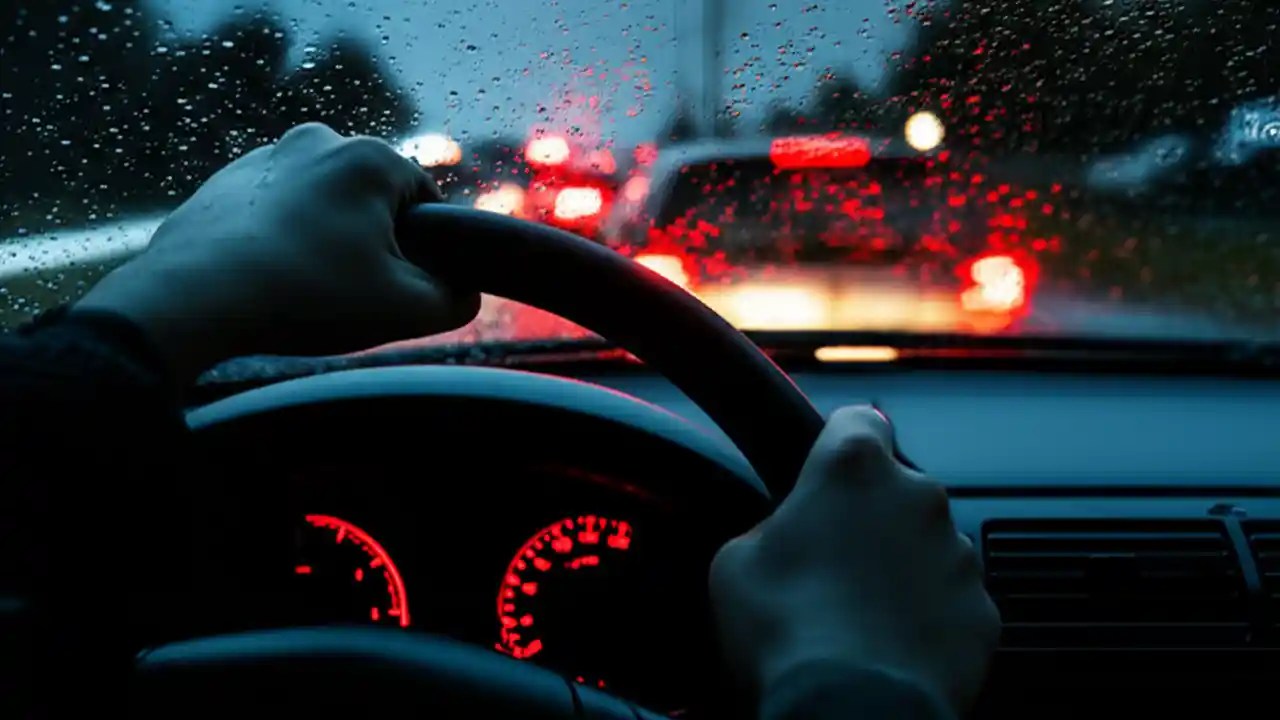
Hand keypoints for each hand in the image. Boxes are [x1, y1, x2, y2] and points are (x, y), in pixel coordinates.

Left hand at [75, 122, 479, 380]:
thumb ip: (457, 299)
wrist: (194, 300)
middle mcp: (319, 143)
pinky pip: (275, 216)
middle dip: (371, 245)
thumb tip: (464, 292)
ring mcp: (266, 158)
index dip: (424, 252)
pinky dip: (281, 245)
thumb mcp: (409, 310)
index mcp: (372, 159)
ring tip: (307, 292)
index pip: (427, 204)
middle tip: (353, 294)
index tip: (403, 288)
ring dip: (325, 244)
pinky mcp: (224, 184)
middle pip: (373, 203)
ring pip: (322, 209)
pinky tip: (271, 283)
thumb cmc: (306, 295)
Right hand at [710, 406, 999, 715]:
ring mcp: (959, 555)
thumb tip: (784, 536)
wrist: (849, 708)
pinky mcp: (983, 612)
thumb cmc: (783, 629)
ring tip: (860, 616)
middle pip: (896, 490)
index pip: (858, 420)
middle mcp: (918, 496)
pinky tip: (892, 647)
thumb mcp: (735, 560)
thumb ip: (771, 526)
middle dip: (870, 519)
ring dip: (901, 569)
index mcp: (854, 467)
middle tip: (830, 565)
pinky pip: (954, 603)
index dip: (839, 444)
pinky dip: (930, 618)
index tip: (826, 470)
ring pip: (929, 547)